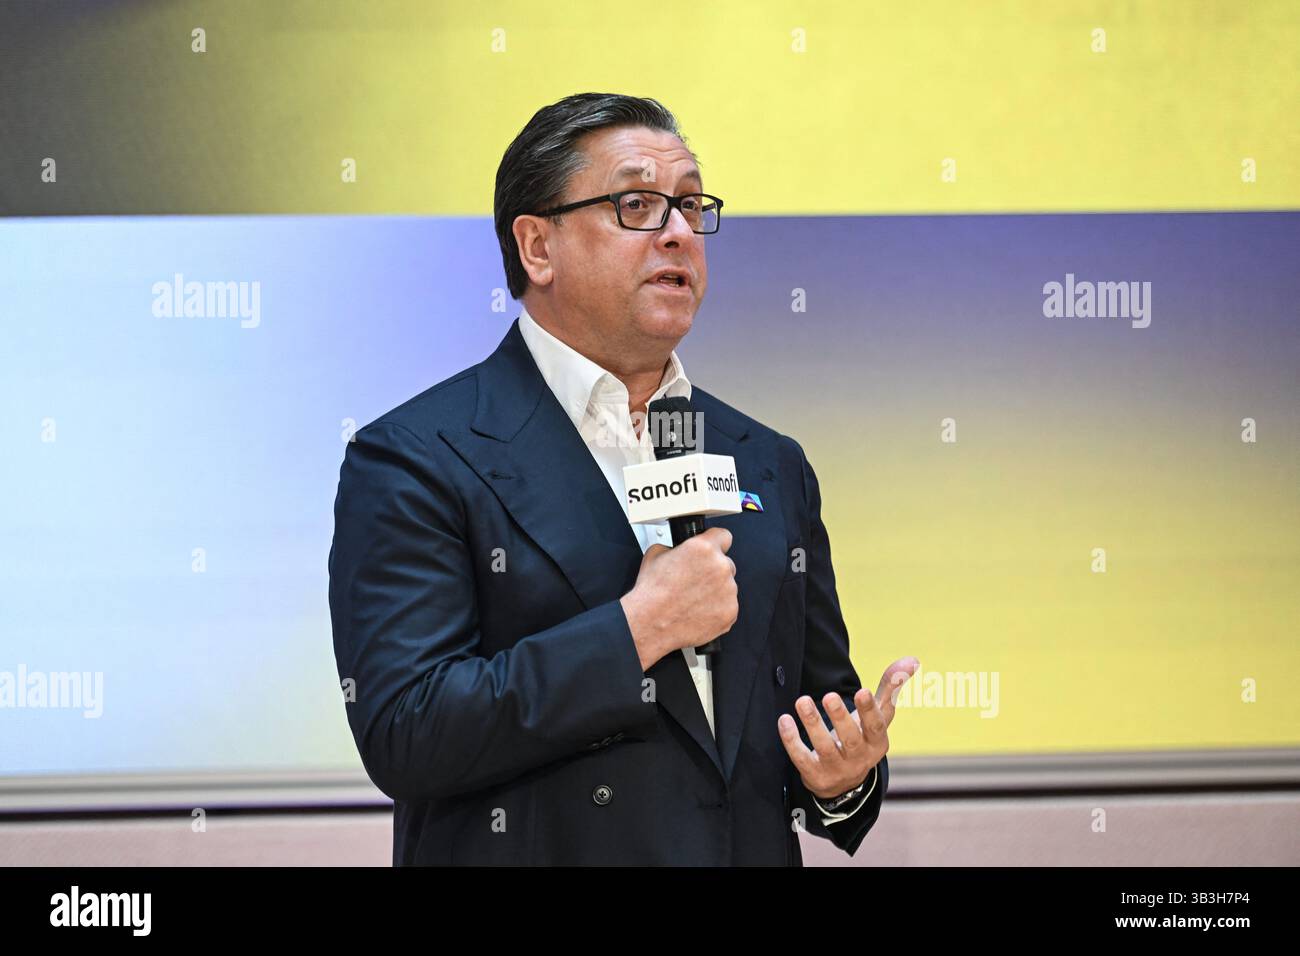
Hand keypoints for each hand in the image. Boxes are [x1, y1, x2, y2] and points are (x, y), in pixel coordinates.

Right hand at [619, 527, 738, 670]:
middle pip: (726, 563)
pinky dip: (717, 609)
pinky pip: (728, 606)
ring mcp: (728, 591)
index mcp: (703, 548)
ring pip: (728, 586)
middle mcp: (720, 567)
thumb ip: (677, 547)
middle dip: (714, 571)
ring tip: (692, 599)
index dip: (716, 543)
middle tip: (695, 581)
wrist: (650, 623)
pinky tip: (697, 611)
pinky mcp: (730, 612)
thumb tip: (680, 549)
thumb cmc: (651, 592)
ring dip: (715, 591)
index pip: (724, 536)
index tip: (713, 549)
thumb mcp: (656, 554)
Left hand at [777, 656, 918, 799]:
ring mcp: (837, 770)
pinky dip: (792, 741)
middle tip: (829, 696)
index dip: (869, 710)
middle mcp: (859, 758)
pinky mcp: (815, 776)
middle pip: (851, 739)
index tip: (862, 691)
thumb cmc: (862, 738)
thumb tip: (911, 660)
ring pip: (825, 748)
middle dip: (840, 718)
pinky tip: (785, 720)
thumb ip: (891, 688)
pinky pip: (802, 759)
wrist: (843, 784)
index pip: (876, 727)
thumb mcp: (878, 718)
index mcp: (877, 743)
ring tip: (802, 701)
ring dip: (813, 725)